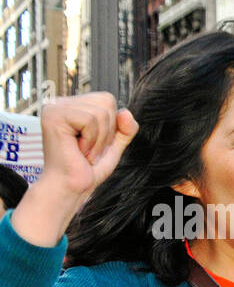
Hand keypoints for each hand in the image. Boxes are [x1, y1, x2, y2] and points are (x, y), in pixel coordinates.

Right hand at [11, 94, 137, 246]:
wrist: (72, 187)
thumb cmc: (87, 169)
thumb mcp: (113, 145)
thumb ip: (124, 129)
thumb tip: (126, 112)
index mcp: (73, 106)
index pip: (107, 99)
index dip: (111, 125)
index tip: (95, 143)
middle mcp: (61, 102)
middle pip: (106, 102)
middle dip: (107, 132)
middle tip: (89, 149)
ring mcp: (55, 107)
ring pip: (100, 112)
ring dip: (99, 139)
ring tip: (84, 151)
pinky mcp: (54, 116)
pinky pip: (90, 120)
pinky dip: (91, 141)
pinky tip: (78, 150)